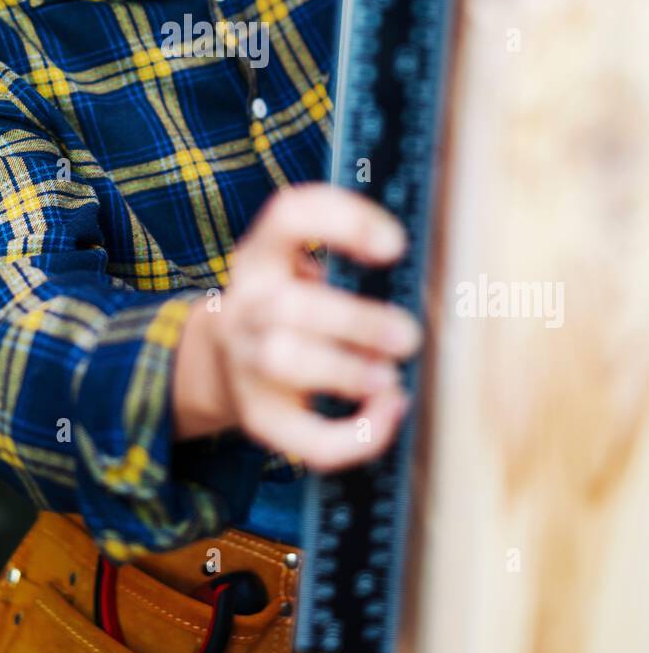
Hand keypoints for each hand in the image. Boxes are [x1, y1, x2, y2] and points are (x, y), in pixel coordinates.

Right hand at [173, 183, 421, 472]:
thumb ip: (347, 265)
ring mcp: (245, 361)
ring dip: (344, 372)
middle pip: (286, 305)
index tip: (395, 246)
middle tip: (409, 336)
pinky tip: (388, 412)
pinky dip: (355, 434)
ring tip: (389, 380)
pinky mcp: (259, 417)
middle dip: (355, 321)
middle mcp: (246, 304)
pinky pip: (304, 437)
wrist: (222, 364)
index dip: (341, 222)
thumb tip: (429, 282)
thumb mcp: (297, 271)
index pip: (287, 216)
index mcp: (262, 256)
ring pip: (282, 361)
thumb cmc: (290, 310)